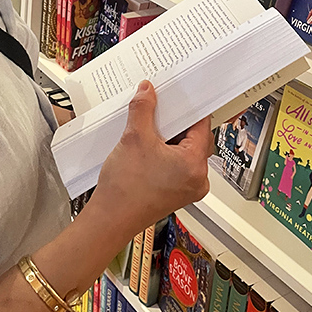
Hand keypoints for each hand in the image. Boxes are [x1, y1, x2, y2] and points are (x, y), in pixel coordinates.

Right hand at [89, 81, 212, 241]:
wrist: (109, 220)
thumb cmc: (125, 191)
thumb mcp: (134, 138)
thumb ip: (143, 108)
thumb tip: (147, 92)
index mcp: (195, 165)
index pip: (201, 125)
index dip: (188, 108)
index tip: (179, 96)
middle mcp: (197, 179)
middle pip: (194, 138)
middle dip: (175, 123)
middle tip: (158, 111)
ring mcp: (187, 188)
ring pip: (184, 151)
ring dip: (168, 138)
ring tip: (148, 130)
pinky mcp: (176, 193)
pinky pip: (177, 164)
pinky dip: (164, 153)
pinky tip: (146, 147)